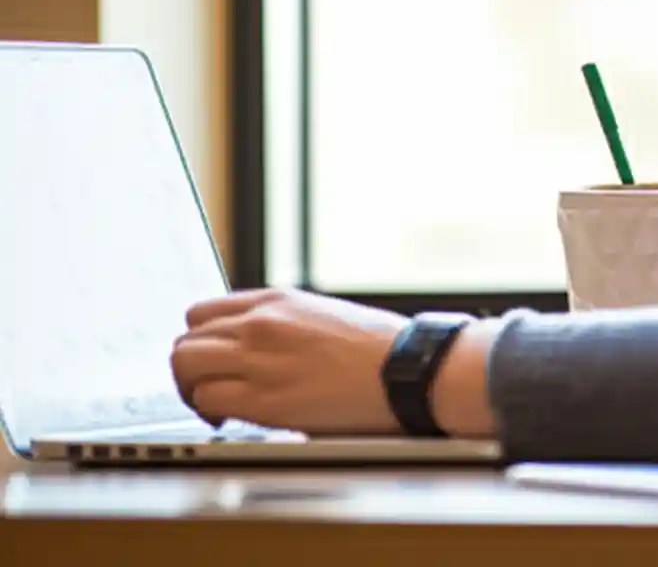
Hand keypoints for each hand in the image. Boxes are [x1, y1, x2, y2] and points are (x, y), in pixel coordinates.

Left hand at [171, 288, 408, 434]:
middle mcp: (261, 323)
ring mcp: (259, 358)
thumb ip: (287, 325)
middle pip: (186, 337)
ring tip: (215, 406)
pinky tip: (228, 420)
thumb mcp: (327, 316)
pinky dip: (209, 412)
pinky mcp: (264, 398)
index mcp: (277, 300)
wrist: (408, 370)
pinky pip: (207, 398)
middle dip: (192, 366)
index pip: (204, 311)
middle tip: (209, 387)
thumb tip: (266, 347)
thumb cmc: (383, 350)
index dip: (203, 341)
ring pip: (185, 364)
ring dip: (193, 388)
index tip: (214, 360)